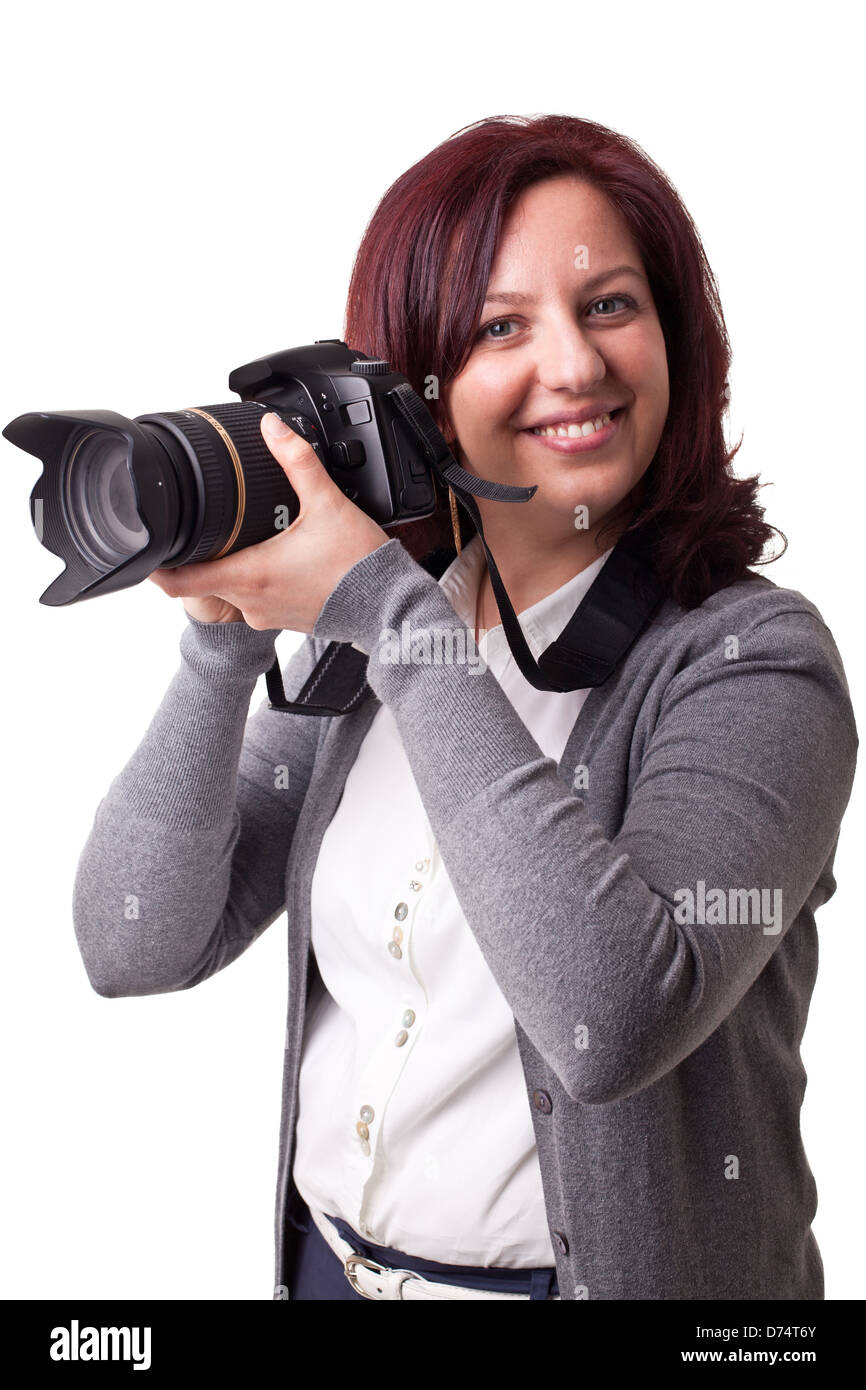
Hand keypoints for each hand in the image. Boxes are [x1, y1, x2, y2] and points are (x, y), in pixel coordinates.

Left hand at [149, 413, 390, 632]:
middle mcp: (253, 601)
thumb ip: (296, 461)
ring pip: (231, 590)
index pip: (180, 582)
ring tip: (243, 539)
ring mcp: (268, 614)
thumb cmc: (358, 565)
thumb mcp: (326, 503)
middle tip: (201, 529)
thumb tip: (272, 427)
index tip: (148, 551)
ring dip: (229, 567)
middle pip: (203, 581)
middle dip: (198, 556)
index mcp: (251, 574)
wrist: (388, 606)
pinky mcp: (286, 620)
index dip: (156, 567)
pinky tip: (276, 560)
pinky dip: (256, 580)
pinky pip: (257, 600)